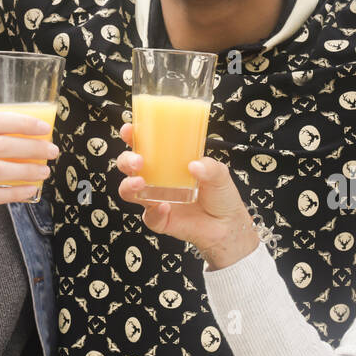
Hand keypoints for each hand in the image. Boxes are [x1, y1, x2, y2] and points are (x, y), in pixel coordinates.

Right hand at [115, 123, 258, 269]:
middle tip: (138, 160)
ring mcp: (156, 200)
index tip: (129, 129)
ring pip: (129, 192)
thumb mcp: (220, 174)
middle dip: (127, 160)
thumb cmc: (220, 194)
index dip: (132, 136)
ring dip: (129, 185)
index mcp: (167, 162)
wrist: (228, 225)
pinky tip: (165, 207)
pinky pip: (150, 217)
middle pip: (129, 167)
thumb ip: (210, 167)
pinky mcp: (161, 220)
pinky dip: (155, 212)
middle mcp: (157, 179)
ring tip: (140, 182)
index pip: (144, 146)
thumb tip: (194, 165)